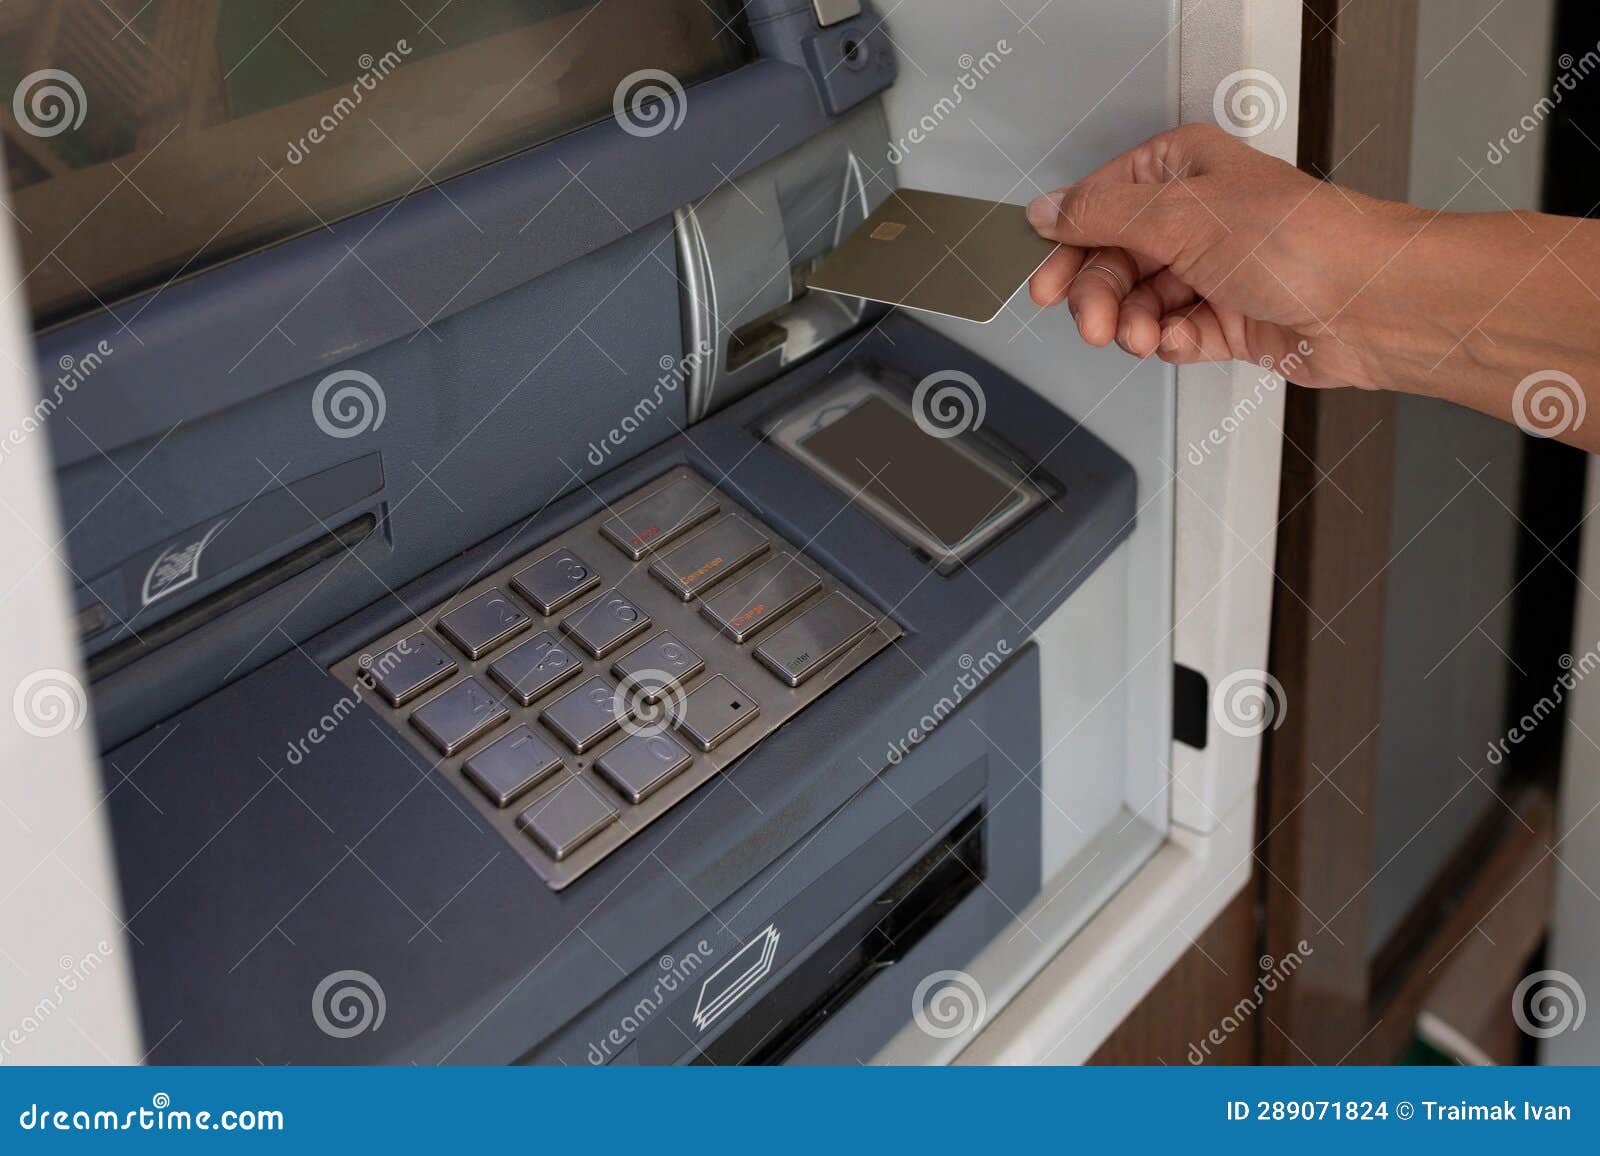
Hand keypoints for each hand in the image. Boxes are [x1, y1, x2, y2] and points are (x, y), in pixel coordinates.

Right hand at [1025, 123, 1403, 390]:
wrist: (1364, 304)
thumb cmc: (1300, 240)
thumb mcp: (1180, 215)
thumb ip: (1101, 214)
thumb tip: (1047, 210)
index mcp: (1182, 170)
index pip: (1100, 203)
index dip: (1069, 244)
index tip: (1046, 280)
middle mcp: (1196, 216)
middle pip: (1112, 259)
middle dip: (1099, 295)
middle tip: (1093, 321)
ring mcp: (1211, 269)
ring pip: (1137, 302)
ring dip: (1132, 323)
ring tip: (1142, 334)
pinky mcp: (1225, 319)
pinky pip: (1170, 333)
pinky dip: (1168, 341)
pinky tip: (1177, 338)